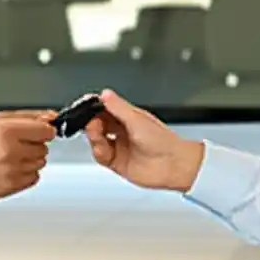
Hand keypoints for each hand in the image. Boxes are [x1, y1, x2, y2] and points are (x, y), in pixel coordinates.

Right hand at [0, 109, 56, 203]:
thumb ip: (27, 116)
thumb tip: (51, 117)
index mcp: (7, 131)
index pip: (46, 130)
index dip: (43, 130)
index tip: (38, 132)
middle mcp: (11, 151)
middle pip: (44, 147)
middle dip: (33, 145)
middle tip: (13, 146)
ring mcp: (13, 170)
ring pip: (41, 162)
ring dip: (30, 160)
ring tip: (9, 158)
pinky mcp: (14, 186)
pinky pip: (35, 177)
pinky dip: (26, 173)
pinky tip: (10, 169)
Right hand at [84, 89, 203, 192]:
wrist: (173, 166)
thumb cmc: (163, 141)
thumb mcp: (137, 120)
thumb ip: (118, 108)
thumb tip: (105, 94)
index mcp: (129, 117)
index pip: (105, 109)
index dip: (94, 108)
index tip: (86, 107)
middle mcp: (123, 131)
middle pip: (98, 125)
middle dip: (92, 123)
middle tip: (91, 122)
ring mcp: (120, 146)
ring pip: (98, 140)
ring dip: (94, 137)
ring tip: (97, 134)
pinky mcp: (117, 162)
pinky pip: (101, 156)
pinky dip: (98, 152)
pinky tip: (102, 148)